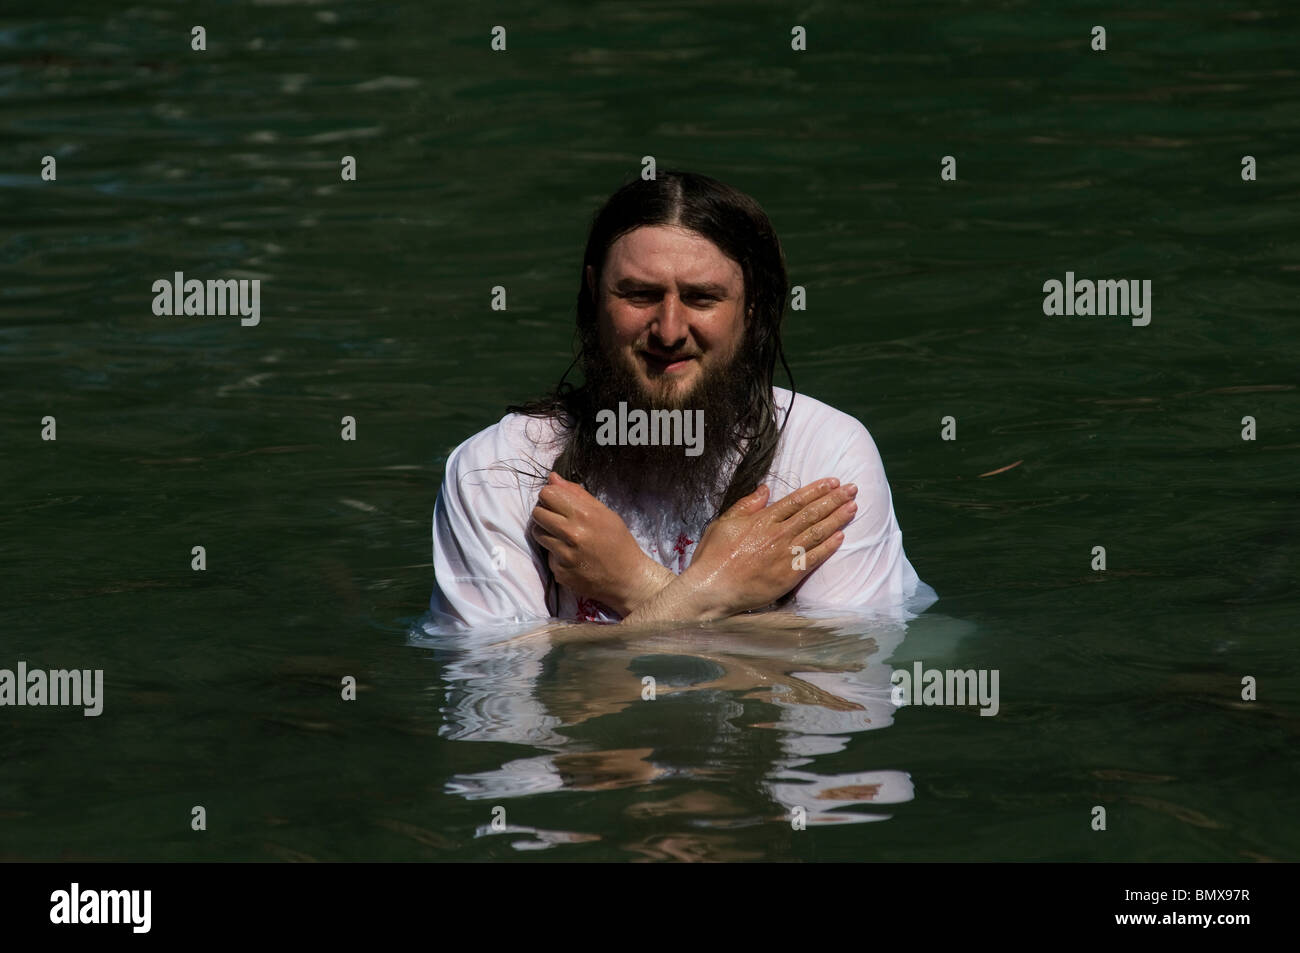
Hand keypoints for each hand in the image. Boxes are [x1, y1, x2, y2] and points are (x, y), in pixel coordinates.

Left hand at [530, 472, 674, 616]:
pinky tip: (572, 557)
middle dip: (545, 513)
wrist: (627, 579)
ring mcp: (564, 556)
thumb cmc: (619, 543)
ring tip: (565, 537)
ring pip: (538, 533)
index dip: (551, 496)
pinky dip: (556, 554)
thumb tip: (552, 478)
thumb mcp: (605, 513)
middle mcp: (572, 534)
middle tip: (559, 519)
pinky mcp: (560, 573)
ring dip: (547, 532)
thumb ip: (577, 494)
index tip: (557, 502)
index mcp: (585, 515)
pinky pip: (547, 556)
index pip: (547, 494)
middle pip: (538, 513)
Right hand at [622, 478, 856, 623]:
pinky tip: (842, 536)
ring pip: (818, 532)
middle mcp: (778, 534)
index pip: (797, 500)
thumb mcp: (724, 522)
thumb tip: (765, 489)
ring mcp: (785, 554)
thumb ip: (746, 504)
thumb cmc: (714, 556)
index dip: (817, 489)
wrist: (712, 588)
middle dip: (835, 499)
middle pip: (812, 512)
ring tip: (853, 507)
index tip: (833, 481)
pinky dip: (829, 546)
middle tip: (853, 489)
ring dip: (838, 518)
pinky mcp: (789, 575)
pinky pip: (815, 558)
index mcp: (763, 519)